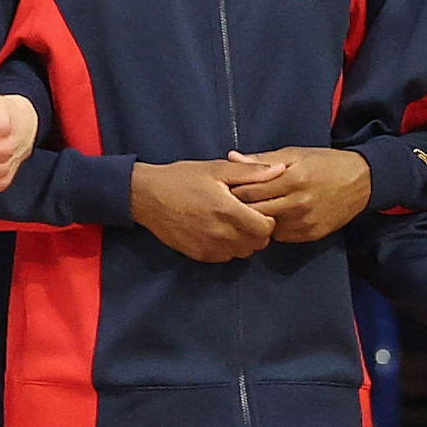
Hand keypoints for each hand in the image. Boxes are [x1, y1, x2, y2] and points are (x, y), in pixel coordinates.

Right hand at [128, 159, 272, 261]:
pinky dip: (229, 247)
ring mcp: (210, 248)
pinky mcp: (199, 255)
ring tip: (233, 222)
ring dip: (245, 240)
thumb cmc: (182, 179)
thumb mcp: (217, 169)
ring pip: (243, 253)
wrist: (146, 197)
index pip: (267, 228)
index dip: (268, 218)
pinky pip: (226, 257)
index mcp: (228, 211)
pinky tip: (219, 231)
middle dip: (259, 230)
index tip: (258, 207)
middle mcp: (221, 234)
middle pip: (258, 243)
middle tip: (247, 215)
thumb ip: (251, 172)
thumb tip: (280, 169)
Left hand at [224, 144, 372, 243]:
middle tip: (231, 202)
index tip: (227, 187)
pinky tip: (272, 217)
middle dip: (240, 207)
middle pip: (255, 212)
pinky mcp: (311, 235)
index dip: (234, 190)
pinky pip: (281, 236)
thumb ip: (263, 159)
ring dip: (255, 220)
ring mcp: (305, 223)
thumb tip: (232, 157)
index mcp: (294, 180)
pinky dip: (272, 227)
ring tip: (250, 210)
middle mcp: (299, 204)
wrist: (361, 183)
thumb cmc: (326, 164)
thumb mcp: (295, 155)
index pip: (251, 191)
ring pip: (266, 227)